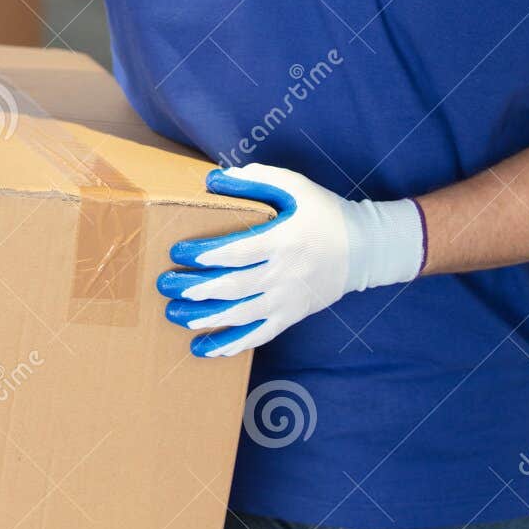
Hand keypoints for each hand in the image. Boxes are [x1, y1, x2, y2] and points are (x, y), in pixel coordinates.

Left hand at [156, 162, 426, 357]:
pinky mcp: (291, 316)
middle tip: (165, 285)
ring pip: (242, 315)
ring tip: (176, 316)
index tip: (177, 252)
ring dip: (206, 318)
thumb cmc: (323, 212)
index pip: (238, 251)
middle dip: (196, 287)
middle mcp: (285, 274)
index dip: (205, 254)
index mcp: (284, 240)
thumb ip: (254, 180)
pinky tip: (206, 349)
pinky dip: (231, 344)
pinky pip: (259, 335)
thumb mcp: (294, 186)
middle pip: (234, 285)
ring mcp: (288, 299)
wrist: (364, 249)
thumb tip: (213, 180)